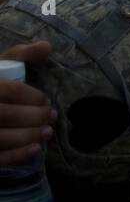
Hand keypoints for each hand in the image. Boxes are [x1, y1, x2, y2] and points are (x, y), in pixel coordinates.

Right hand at [0, 41, 55, 166]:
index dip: (31, 96)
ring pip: (0, 137)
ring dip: (29, 136)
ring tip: (48, 132)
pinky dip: (16, 155)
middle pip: (5, 115)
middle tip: (52, 116)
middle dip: (34, 116)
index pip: (8, 90)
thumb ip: (20, 55)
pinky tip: (35, 149)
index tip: (46, 100)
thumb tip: (46, 46)